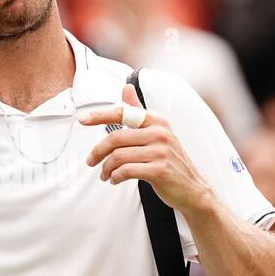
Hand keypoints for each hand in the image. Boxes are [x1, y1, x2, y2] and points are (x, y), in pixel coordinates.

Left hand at [79, 84, 213, 213]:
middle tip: (91, 161)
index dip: (99, 115)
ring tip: (105, 175)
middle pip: (115, 138)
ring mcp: (160, 152)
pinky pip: (126, 171)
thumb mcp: (157, 132)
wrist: (192, 187)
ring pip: (118, 157)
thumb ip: (139, 111)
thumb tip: (126, 87)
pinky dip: (115, 177)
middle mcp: (159, 133)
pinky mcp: (159, 170)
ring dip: (106, 168)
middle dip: (98, 152)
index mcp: (156, 120)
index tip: (82, 119)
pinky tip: (115, 180)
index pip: (123, 113)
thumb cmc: (171, 160)